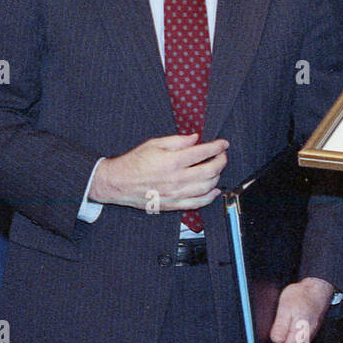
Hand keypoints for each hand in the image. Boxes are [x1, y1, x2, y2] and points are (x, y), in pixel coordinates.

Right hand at [89, 133, 228, 210]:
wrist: (118, 183)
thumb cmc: (134, 162)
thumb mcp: (155, 144)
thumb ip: (178, 141)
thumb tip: (195, 138)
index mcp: (173, 161)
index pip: (203, 152)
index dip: (217, 147)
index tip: (223, 144)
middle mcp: (177, 179)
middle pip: (210, 171)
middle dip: (221, 161)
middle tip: (222, 155)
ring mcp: (176, 194)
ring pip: (207, 187)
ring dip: (217, 177)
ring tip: (217, 169)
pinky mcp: (173, 204)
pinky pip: (197, 203)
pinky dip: (210, 197)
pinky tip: (214, 190)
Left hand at [267, 277, 334, 342]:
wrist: (317, 290)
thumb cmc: (303, 296)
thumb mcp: (286, 308)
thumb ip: (280, 327)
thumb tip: (275, 341)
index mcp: (297, 337)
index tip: (263, 340)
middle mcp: (303, 342)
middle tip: (270, 329)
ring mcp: (306, 340)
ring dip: (280, 341)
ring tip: (278, 325)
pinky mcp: (306, 336)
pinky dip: (287, 337)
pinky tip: (285, 327)